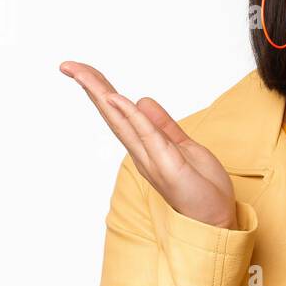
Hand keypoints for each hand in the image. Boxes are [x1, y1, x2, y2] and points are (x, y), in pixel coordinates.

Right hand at [60, 61, 238, 229]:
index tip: (81, 70)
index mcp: (145, 146)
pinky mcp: (168, 166)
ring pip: (122, 122)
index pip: (119, 113)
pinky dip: (131, 116)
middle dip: (91, 88)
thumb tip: (142, 100)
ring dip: (102, 96)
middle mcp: (141, 153)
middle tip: (67, 66)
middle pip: (112, 114)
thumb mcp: (183, 147)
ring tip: (82, 74)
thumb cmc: (202, 189)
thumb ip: (163, 126)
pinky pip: (147, 136)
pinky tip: (115, 99)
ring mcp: (152, 160)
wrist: (217, 220)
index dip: (100, 90)